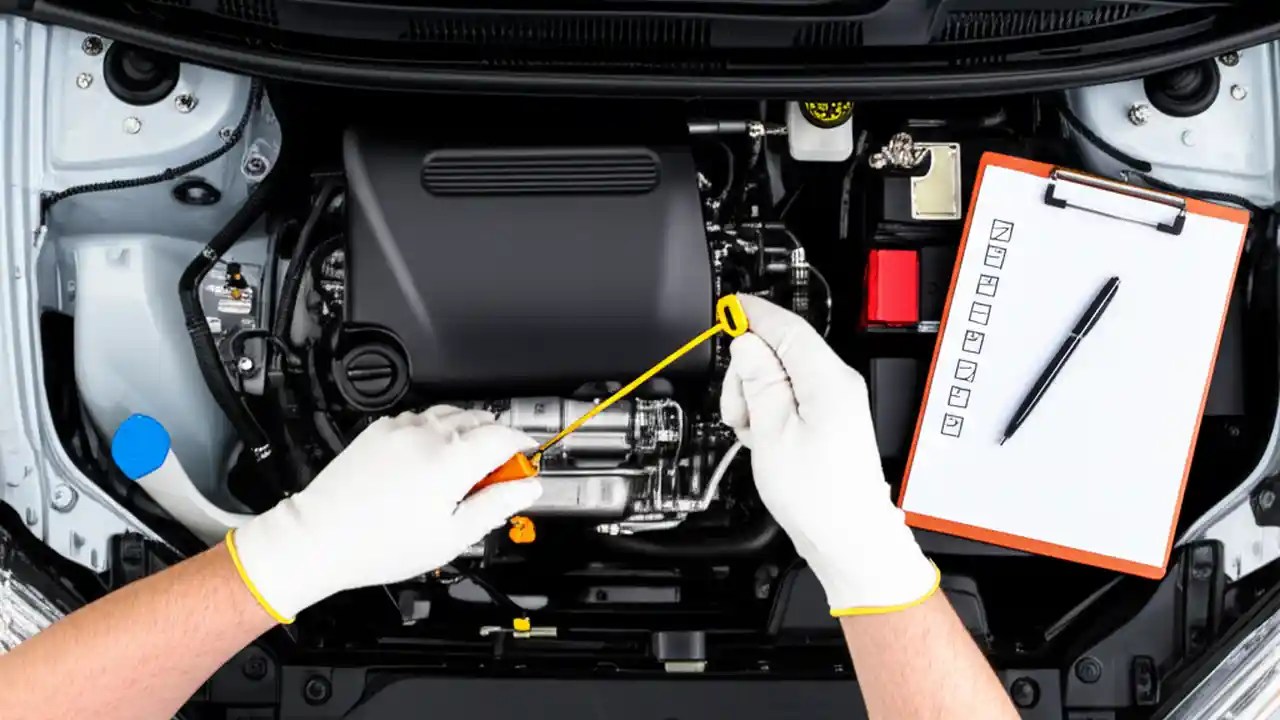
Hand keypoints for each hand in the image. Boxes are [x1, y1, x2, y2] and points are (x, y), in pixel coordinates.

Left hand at [230, 406, 542, 621]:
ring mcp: (401, 428)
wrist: (320, 537)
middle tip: (498, 475)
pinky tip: (433, 458)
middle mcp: (427, 434)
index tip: (528, 462)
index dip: (524, 447)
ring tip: (465, 467)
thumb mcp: (452, 536)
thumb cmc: (381, 544)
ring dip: (468, 432)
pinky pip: (422, 418)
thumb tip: (529, 488)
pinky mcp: (381, 430)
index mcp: (451, 460)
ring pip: (451, 414)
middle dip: (498, 440)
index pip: (505, 436)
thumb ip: (496, 506)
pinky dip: (438, 430)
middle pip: (481, 420)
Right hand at [721, 295, 937, 614]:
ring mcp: (834, 402)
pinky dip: (768, 413)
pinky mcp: (829, 420)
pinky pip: (790, 399)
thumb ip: (759, 381)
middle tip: (737, 411)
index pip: (787, 327)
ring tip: (752, 434)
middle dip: (747, 374)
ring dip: (754, 398)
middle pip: (779, 351)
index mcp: (827, 380)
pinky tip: (764, 440)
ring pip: (780, 376)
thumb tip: (747, 344)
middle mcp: (836, 384)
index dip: (754, 313)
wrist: (848, 538)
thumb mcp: (772, 432)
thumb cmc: (819, 497)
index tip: (729, 307)